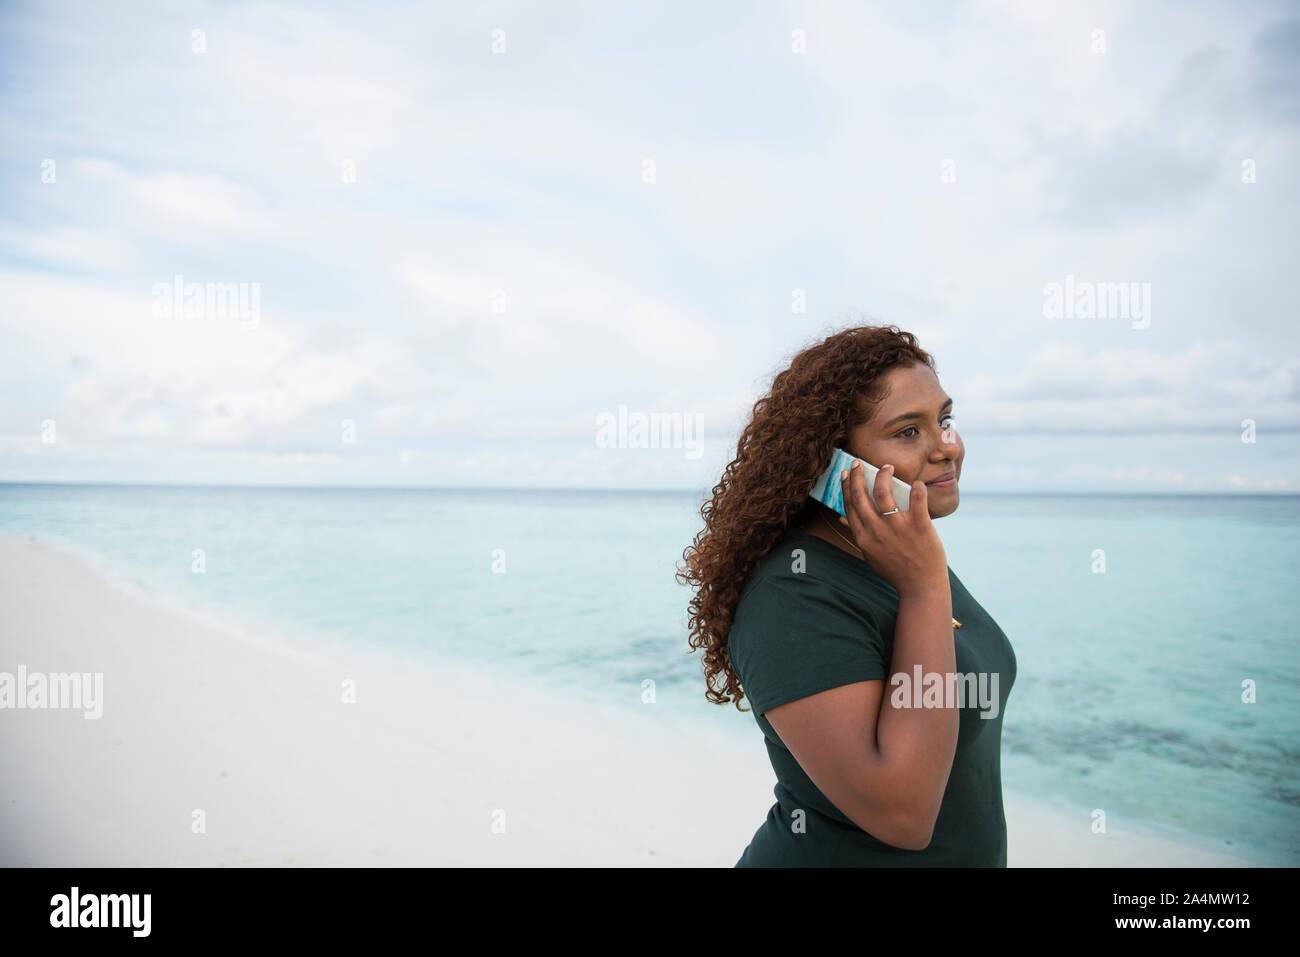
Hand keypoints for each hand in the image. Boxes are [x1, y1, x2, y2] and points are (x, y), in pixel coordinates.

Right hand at [838, 461, 947, 595]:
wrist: (920, 587)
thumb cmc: (895, 569)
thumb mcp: (870, 554)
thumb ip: (857, 533)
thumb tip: (841, 518)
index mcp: (863, 536)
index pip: (850, 505)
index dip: (846, 486)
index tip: (845, 473)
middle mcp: (877, 530)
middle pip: (861, 496)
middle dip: (857, 475)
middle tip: (857, 462)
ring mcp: (897, 527)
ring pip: (883, 493)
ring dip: (883, 475)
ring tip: (887, 467)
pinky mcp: (919, 526)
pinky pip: (917, 500)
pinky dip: (917, 489)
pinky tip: (917, 482)